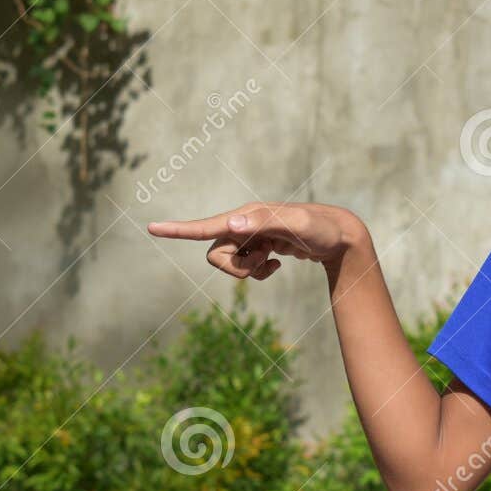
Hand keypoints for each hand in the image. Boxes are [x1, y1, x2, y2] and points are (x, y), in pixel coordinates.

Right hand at [147, 203, 364, 279]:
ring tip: (273, 262)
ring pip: (228, 263)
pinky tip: (277, 265)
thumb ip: (264, 222)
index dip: (178, 230)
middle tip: (264, 262)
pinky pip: (243, 268)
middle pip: (215, 255)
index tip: (151, 227)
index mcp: (246, 217)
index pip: (206, 226)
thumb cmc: (322, 228)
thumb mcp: (298, 225)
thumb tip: (230, 224)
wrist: (340, 235)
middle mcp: (242, 225)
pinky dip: (257, 273)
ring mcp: (250, 236)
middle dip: (234, 268)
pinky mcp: (258, 247)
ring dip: (247, 271)